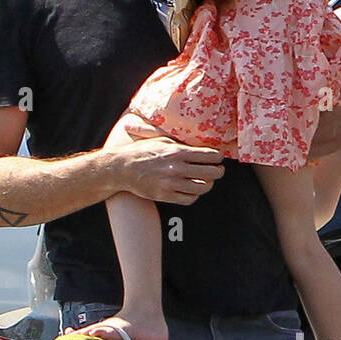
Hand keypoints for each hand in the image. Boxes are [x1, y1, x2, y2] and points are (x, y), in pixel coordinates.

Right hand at [109, 136, 223, 204]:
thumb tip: (199, 143)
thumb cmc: (142, 151)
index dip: (218, 157)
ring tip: (207, 181)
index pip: (209, 155)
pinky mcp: (166, 196)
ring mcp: (171, 184)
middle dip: (218, 171)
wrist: (122, 168)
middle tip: (218, 170)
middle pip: (211, 173)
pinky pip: (189, 199)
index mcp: (177, 151)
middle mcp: (176, 168)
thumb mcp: (162, 140)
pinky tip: (193, 189)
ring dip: (208, 184)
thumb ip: (181, 143)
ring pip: (203, 188)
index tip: (219, 158)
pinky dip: (195, 195)